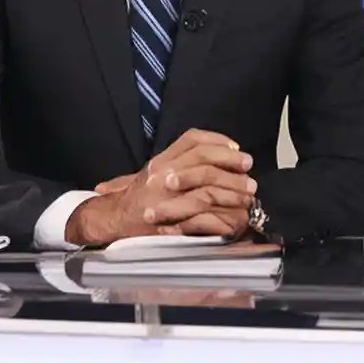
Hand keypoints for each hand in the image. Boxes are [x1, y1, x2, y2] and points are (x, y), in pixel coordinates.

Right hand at [66, 129, 255, 245]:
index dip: (218, 142)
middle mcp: (162, 175)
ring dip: (232, 191)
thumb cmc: (136, 198)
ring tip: (248, 195)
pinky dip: (222, 217)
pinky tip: (235, 218)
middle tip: (248, 172)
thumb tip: (215, 154)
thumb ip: (180, 161)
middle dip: (231, 165)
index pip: (192, 140)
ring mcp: (166, 199)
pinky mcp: (170, 222)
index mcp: (161, 161)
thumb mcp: (154, 171)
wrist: (115, 221)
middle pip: (204, 161)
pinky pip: (203, 217)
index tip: (236, 149)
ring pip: (207, 188)